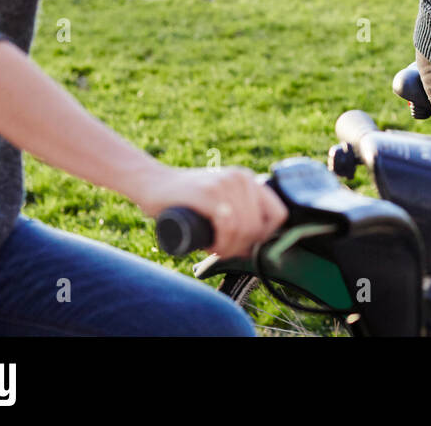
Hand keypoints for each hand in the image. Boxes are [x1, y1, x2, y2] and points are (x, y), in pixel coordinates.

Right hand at [132, 165, 288, 259]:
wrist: (151, 182)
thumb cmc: (183, 199)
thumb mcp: (218, 199)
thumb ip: (237, 212)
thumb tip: (254, 246)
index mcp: (249, 180)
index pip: (278, 214)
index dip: (265, 237)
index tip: (246, 246)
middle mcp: (242, 178)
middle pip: (259, 227)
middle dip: (243, 248)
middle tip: (222, 252)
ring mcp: (225, 184)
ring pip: (245, 229)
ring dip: (231, 249)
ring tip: (214, 250)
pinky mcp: (207, 193)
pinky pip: (228, 224)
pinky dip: (223, 243)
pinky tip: (212, 248)